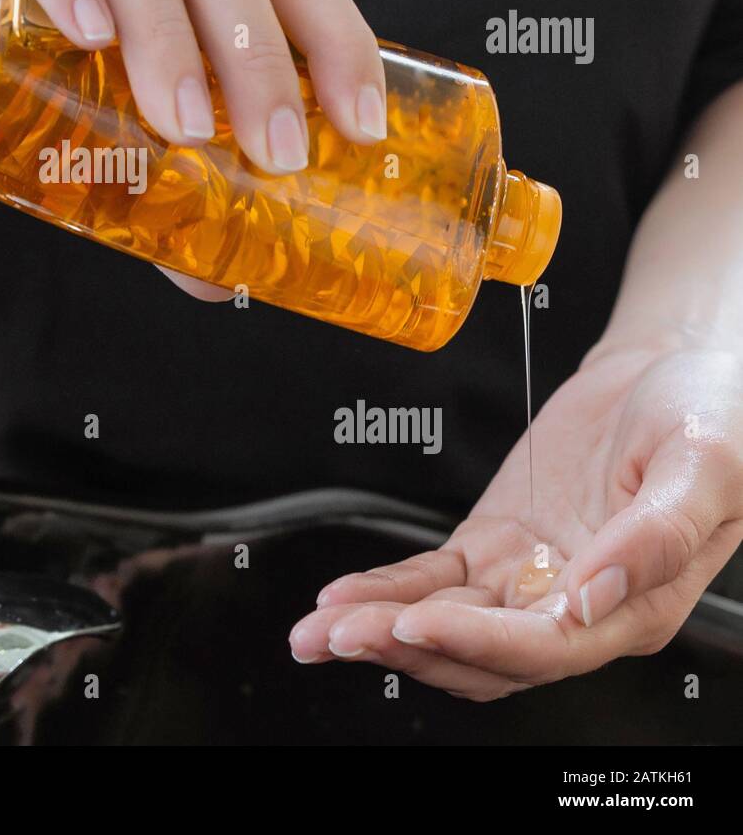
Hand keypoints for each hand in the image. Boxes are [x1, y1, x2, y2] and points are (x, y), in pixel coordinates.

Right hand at [0, 0, 386, 176]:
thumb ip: (158, 150)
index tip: (360, 126)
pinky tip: (88, 30)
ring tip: (182, 122)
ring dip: (165, 25)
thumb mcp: (101, 78)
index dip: (333, 35)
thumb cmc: (12, 30)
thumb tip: (219, 274)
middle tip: (275, 152)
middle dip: (255, 51)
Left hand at [288, 342, 742, 699]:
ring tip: (316, 631)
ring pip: (445, 622)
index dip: (476, 643)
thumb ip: (656, 538)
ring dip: (380, 629)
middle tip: (338, 636)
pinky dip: (387, 587)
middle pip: (479, 651)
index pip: (543, 647)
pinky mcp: (496, 543)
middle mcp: (574, 605)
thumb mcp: (703, 467)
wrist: (673, 368)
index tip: (416, 626)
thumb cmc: (712, 416)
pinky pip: (434, 577)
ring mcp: (529, 576)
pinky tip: (344, 595)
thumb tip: (590, 596)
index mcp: (632, 604)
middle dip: (404, 647)